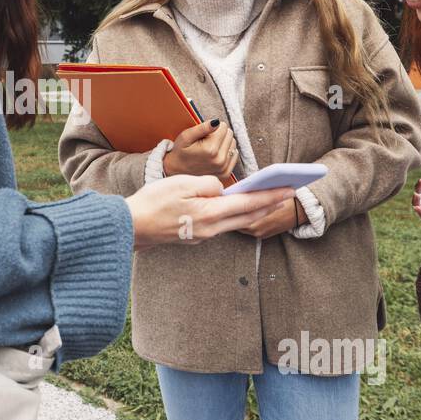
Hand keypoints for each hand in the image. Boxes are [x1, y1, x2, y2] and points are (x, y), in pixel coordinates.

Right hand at [125, 175, 293, 249]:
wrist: (130, 226)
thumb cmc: (152, 202)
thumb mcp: (181, 184)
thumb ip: (208, 185)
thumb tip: (221, 190)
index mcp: (210, 214)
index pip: (248, 204)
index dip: (271, 195)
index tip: (290, 188)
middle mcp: (211, 229)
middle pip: (248, 216)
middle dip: (270, 203)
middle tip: (289, 192)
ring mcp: (203, 235)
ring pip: (237, 222)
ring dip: (256, 210)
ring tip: (270, 198)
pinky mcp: (195, 236)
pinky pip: (223, 224)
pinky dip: (237, 215)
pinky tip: (240, 207)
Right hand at [162, 118, 237, 177]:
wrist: (177, 170)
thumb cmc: (181, 151)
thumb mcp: (187, 136)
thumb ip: (202, 128)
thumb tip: (217, 122)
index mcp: (211, 150)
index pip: (223, 127)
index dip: (213, 127)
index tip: (204, 135)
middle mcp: (220, 160)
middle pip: (230, 134)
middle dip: (219, 134)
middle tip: (206, 141)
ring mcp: (223, 168)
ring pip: (233, 144)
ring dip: (224, 143)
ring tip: (210, 148)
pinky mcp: (225, 173)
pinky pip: (234, 154)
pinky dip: (227, 152)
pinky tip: (215, 154)